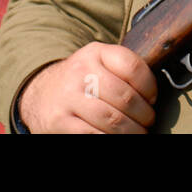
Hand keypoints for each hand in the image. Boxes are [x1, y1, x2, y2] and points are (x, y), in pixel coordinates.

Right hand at [19, 41, 157, 133]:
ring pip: (112, 119)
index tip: (151, 99)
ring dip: (132, 131)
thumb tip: (153, 94)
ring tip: (138, 133)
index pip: (132, 66)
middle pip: (125, 97)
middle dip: (144, 115)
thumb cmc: (80, 81)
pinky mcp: (59, 121)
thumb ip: (121, 70)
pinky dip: (111, 139)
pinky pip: (93, 135)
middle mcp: (80, 72)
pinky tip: (117, 138)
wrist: (39, 93)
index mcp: (94, 53)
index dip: (149, 86)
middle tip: (147, 122)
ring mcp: (68, 97)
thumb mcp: (97, 63)